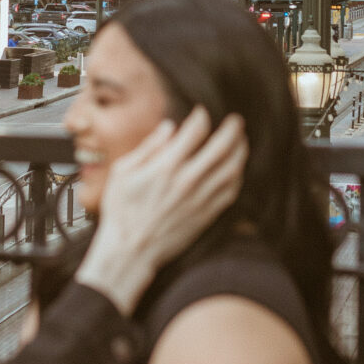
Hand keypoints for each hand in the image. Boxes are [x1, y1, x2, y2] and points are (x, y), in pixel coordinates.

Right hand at [76, 107, 247, 314]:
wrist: (131, 251)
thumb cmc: (122, 212)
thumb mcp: (123, 172)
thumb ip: (148, 147)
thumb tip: (169, 127)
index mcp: (166, 166)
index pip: (195, 130)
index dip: (201, 116)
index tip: (202, 111)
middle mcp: (188, 180)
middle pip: (222, 146)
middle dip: (232, 128)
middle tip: (235, 119)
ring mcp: (200, 199)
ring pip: (232, 168)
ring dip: (240, 150)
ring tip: (241, 140)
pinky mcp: (207, 214)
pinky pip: (231, 191)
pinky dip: (237, 176)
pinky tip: (236, 168)